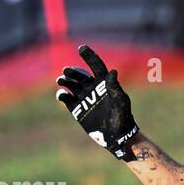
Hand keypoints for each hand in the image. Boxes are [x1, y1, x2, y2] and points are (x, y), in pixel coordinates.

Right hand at [55, 45, 139, 160]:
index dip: (89, 56)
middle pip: (80, 75)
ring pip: (71, 84)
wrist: (117, 136)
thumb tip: (113, 71)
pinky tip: (62, 95)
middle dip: (72, 71)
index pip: (96, 66)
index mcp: (104, 84)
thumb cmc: (122, 118)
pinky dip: (62, 95)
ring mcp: (84, 98)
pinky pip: (66, 98)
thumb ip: (115, 87)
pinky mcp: (77, 109)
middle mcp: (93, 88)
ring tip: (61, 80)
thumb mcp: (120, 102)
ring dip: (65, 80)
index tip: (82, 48)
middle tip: (67, 71)